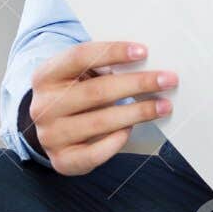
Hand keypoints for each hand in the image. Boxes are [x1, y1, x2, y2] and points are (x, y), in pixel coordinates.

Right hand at [29, 41, 176, 175]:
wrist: (51, 126)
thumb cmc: (76, 92)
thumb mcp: (79, 73)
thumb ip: (103, 66)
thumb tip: (147, 61)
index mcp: (46, 76)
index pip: (80, 57)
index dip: (113, 52)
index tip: (144, 52)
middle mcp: (44, 106)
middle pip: (96, 91)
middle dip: (138, 84)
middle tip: (168, 80)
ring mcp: (50, 135)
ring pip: (100, 122)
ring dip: (138, 113)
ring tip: (163, 106)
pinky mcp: (62, 159)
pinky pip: (94, 153)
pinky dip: (116, 141)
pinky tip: (131, 130)